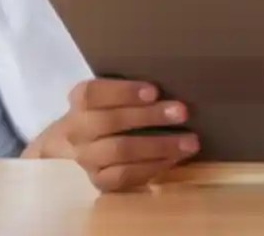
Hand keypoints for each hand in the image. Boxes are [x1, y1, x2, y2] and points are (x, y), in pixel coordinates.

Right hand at [21, 79, 199, 191]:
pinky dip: (152, 167)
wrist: (73, 149)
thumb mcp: (106, 97)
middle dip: (149, 116)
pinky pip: (125, 176)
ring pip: (120, 152)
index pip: (92, 93)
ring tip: (189, 141)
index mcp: (79, 102)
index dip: (123, 92)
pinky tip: (174, 158)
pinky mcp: (97, 181)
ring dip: (158, 146)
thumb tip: (170, 81)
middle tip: (182, 112)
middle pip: (110, 122)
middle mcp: (77, 130)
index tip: (154, 90)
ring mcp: (85, 159)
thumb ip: (127, 90)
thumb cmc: (103, 113)